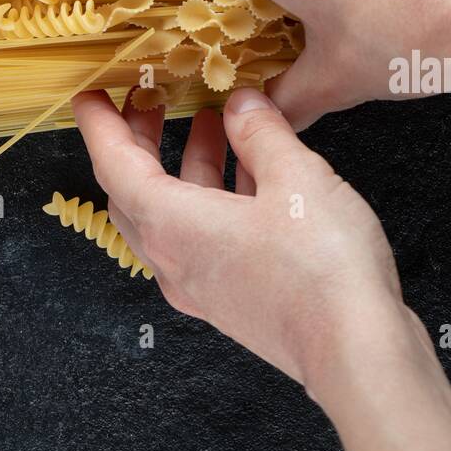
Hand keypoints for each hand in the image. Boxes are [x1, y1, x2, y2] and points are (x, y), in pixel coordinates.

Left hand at [73, 86, 450, 450]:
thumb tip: (241, 104)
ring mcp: (203, 284)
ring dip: (185, 165)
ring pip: (172, 214)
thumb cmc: (322, 269)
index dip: (100, 124)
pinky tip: (251, 172)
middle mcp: (176, 259)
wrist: (358, 354)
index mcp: (173, 224)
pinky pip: (203, 236)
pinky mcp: (233, 298)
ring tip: (214, 122)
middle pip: (135, 191)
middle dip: (139, 141)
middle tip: (152, 101)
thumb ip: (261, 132)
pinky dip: (213, 195)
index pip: (113, 165)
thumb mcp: (295, 175)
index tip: (91, 96)